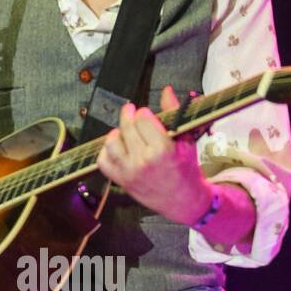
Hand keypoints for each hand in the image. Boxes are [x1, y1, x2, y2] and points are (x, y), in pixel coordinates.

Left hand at [95, 85, 211, 224]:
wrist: (184, 201)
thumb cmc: (187, 169)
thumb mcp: (187, 140)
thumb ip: (175, 113)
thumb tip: (167, 90)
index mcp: (163, 149)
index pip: (142, 118)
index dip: (143, 113)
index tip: (146, 114)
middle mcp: (144, 161)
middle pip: (126, 127)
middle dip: (128, 115)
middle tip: (131, 113)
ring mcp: (130, 172)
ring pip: (111, 143)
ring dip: (116, 133)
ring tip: (124, 132)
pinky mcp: (122, 182)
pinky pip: (103, 162)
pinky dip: (106, 152)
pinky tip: (117, 148)